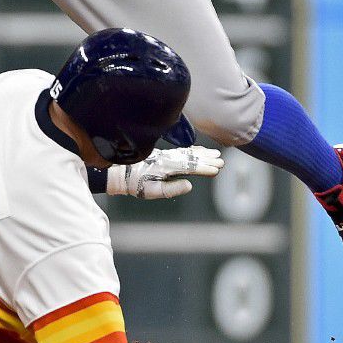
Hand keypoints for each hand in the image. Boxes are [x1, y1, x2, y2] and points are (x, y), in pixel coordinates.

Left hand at [107, 146, 223, 199]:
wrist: (120, 173)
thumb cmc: (135, 185)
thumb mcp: (151, 191)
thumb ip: (171, 189)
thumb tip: (189, 185)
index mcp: (165, 167)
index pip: (188, 167)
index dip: (203, 168)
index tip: (216, 169)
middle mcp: (166, 158)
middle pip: (190, 157)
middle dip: (207, 159)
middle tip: (222, 161)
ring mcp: (164, 155)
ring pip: (187, 153)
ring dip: (202, 153)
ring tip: (216, 154)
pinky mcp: (162, 154)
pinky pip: (181, 151)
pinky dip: (192, 150)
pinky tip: (199, 151)